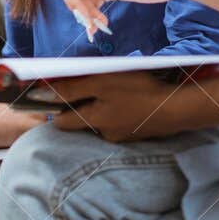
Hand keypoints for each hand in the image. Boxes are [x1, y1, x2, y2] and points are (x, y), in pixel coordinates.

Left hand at [48, 70, 196, 141]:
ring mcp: (123, 136)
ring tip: (114, 88)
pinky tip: (130, 99)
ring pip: (102, 121)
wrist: (177, 108)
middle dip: (81, 105)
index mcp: (93, 122)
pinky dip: (119, 110)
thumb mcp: (101, 83)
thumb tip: (41, 96)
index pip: (62, 123)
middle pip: (83, 121)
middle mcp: (105, 134)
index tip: (55, 94)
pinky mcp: (138, 133)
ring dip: (102, 106)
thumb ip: (71, 89)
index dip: (55, 108)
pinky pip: (120, 121)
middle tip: (90, 85)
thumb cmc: (138, 91)